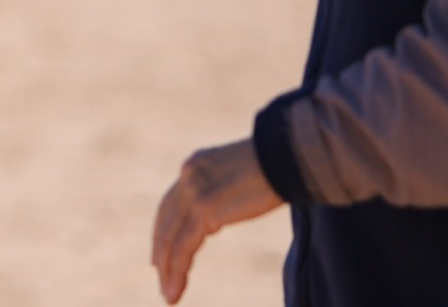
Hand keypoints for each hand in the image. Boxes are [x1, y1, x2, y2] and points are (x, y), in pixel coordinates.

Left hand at [151, 138, 284, 303]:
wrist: (288, 155)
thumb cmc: (278, 166)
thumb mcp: (240, 177)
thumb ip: (223, 192)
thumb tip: (219, 212)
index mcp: (196, 166)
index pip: (172, 202)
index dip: (164, 228)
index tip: (161, 250)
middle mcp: (189, 175)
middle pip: (165, 220)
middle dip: (161, 250)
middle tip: (160, 274)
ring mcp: (194, 191)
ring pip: (170, 238)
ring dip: (167, 269)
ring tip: (169, 295)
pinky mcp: (205, 209)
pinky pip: (183, 246)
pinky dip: (177, 270)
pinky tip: (176, 290)